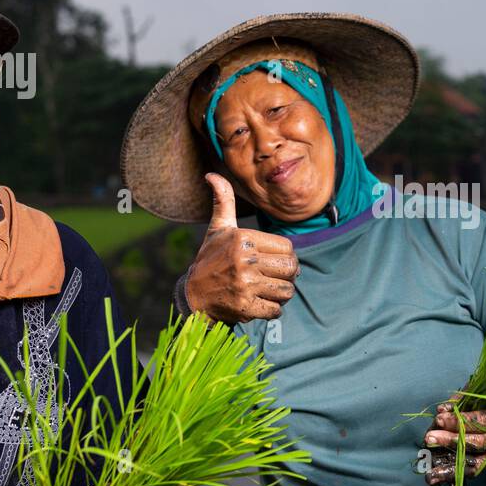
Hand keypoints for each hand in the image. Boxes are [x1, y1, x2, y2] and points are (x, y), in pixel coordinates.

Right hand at [184, 173, 299, 323]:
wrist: (194, 295)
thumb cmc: (211, 258)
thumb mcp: (218, 229)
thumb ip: (223, 201)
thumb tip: (211, 175)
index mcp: (243, 239)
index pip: (288, 248)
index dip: (286, 256)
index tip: (276, 261)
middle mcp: (245, 260)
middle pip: (291, 269)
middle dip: (288, 275)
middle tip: (277, 277)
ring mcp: (245, 284)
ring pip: (286, 290)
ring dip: (281, 294)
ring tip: (267, 290)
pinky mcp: (245, 307)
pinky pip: (276, 310)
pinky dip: (272, 310)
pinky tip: (259, 303)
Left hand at [423, 399, 485, 485]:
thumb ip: (466, 400)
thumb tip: (443, 409)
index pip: (482, 419)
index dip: (460, 419)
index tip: (439, 416)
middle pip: (479, 441)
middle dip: (451, 439)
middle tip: (429, 437)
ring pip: (475, 461)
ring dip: (449, 464)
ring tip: (428, 467)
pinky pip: (473, 471)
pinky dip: (452, 474)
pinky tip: (435, 476)